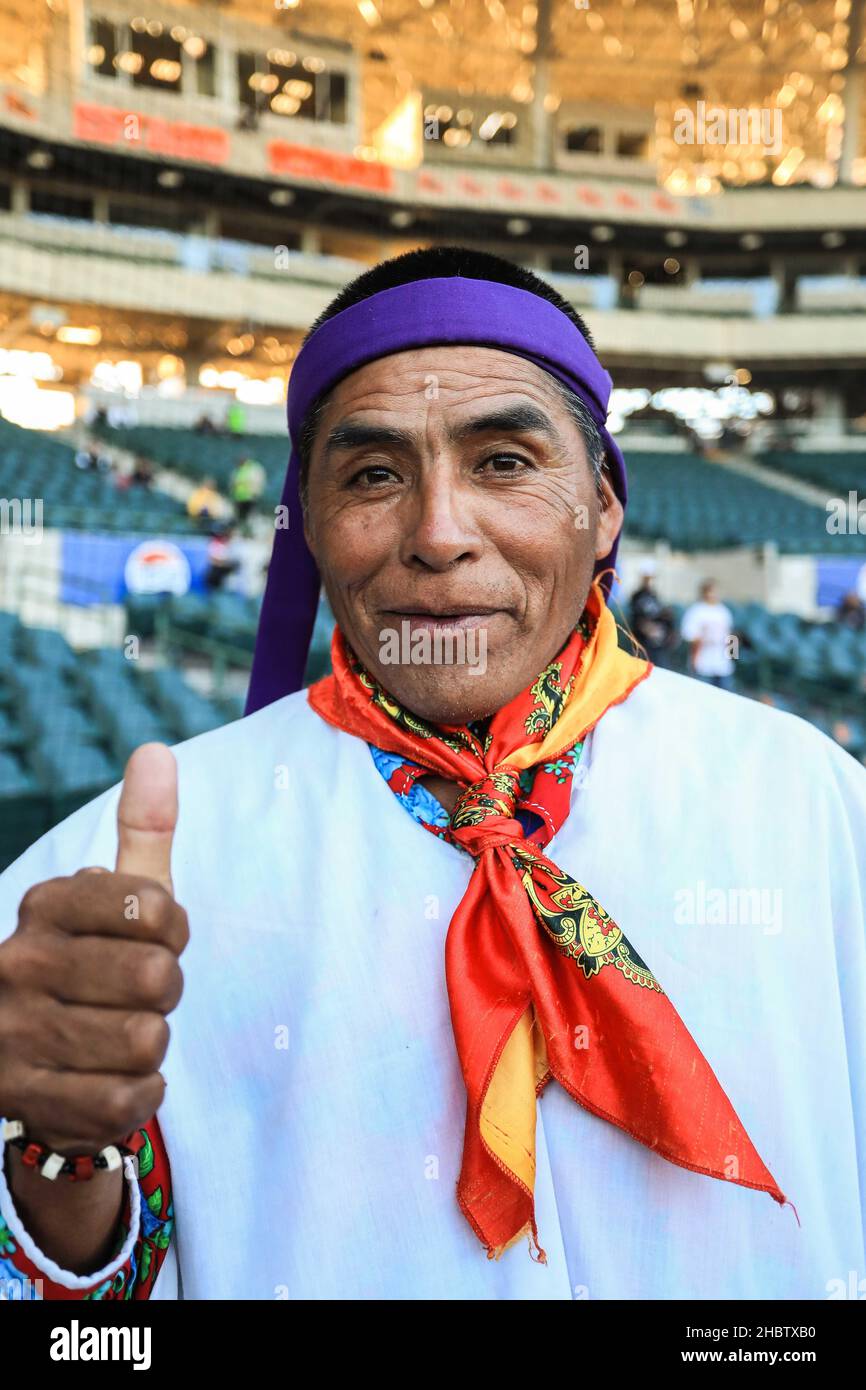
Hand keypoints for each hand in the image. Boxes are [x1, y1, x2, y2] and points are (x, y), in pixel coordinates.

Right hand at [0, 744, 187, 1155]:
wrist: (22, 1060)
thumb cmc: (91, 964)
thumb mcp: (116, 899)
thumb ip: (143, 831)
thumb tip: (157, 751)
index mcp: (46, 904)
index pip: (155, 908)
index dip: (173, 932)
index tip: (151, 939)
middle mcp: (19, 962)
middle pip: (157, 979)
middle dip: (164, 993)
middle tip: (134, 997)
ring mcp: (14, 1034)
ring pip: (146, 1042)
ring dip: (150, 1047)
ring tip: (116, 1037)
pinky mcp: (22, 1098)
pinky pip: (126, 1101)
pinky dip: (138, 1095)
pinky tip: (110, 1080)